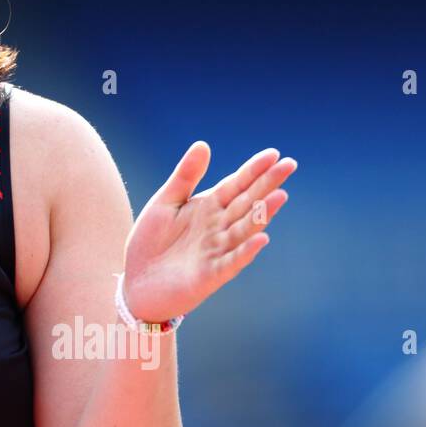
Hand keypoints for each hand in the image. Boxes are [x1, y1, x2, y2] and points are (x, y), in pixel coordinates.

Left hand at [121, 142, 296, 322]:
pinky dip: (245, 251)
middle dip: (267, 184)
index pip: (236, 185)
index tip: (273, 154)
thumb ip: (185, 177)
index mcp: (208, 207)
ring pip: (243, 229)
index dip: (253, 170)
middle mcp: (218, 227)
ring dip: (262, 214)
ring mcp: (216, 250)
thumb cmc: (151, 242)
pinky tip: (260, 238)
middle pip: (246, 202)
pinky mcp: (210, 275)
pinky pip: (231, 262)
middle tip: (290, 164)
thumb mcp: (165, 202)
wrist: (135, 282)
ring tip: (280, 195)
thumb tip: (204, 144)